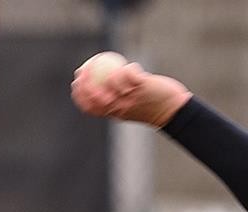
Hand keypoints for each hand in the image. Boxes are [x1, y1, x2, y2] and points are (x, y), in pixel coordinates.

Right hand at [71, 53, 191, 127]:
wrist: (172, 112)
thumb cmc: (149, 108)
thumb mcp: (128, 108)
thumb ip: (115, 101)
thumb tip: (98, 89)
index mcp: (114, 113)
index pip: (90, 107)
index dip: (79, 95)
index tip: (75, 84)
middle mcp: (120, 107)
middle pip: (95, 95)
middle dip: (84, 81)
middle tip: (82, 70)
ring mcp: (131, 97)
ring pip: (112, 81)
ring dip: (106, 71)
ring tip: (104, 63)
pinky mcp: (143, 86)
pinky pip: (130, 72)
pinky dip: (129, 67)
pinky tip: (130, 65)